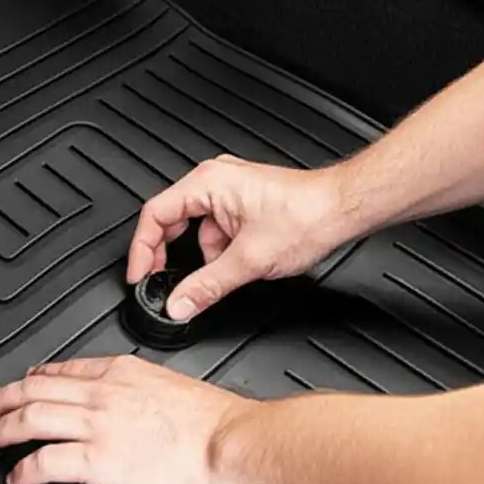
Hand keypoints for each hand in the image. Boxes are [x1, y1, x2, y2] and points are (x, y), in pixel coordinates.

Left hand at [0, 355, 254, 483]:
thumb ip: (140, 391)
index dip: (35, 377)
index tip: (24, 383)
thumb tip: (132, 407)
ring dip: (2, 427)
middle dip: (1, 397)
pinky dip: (23, 468)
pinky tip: (15, 477)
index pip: (63, 368)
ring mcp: (96, 424)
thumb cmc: (215, 423)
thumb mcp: (170, 386)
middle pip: (34, 388)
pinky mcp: (96, 459)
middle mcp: (101, 393)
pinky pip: (45, 460)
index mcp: (121, 371)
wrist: (231, 443)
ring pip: (30, 417)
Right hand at [127, 155, 352, 320]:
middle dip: (168, 255)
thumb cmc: (307, 217)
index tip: (140, 275)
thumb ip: (206, 286)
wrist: (343, 209)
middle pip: (170, 220)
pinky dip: (219, 249)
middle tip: (162, 281)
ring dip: (201, 255)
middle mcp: (214, 179)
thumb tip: (180, 304)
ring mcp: (230, 189)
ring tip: (220, 274)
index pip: (154, 215)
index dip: (141, 249)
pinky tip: (236, 264)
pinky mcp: (243, 201)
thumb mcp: (248, 261)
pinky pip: (216, 228)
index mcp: (206, 182)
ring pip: (196, 228)